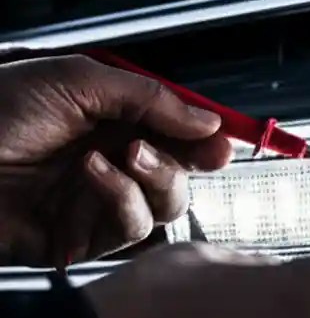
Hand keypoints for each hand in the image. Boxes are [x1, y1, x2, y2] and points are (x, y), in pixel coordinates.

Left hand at [0, 55, 232, 265]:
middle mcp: (107, 161)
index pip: (174, 132)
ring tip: (124, 155)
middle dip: (190, 160)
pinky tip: (93, 176)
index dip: (205, 137)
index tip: (223, 139)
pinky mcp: (79, 238)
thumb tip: (207, 121)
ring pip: (165, 204)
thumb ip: (150, 98)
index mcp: (108, 119)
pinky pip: (130, 227)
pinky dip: (122, 198)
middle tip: (194, 151)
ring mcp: (94, 201)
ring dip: (159, 178)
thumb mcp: (78, 78)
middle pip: (182, 172)